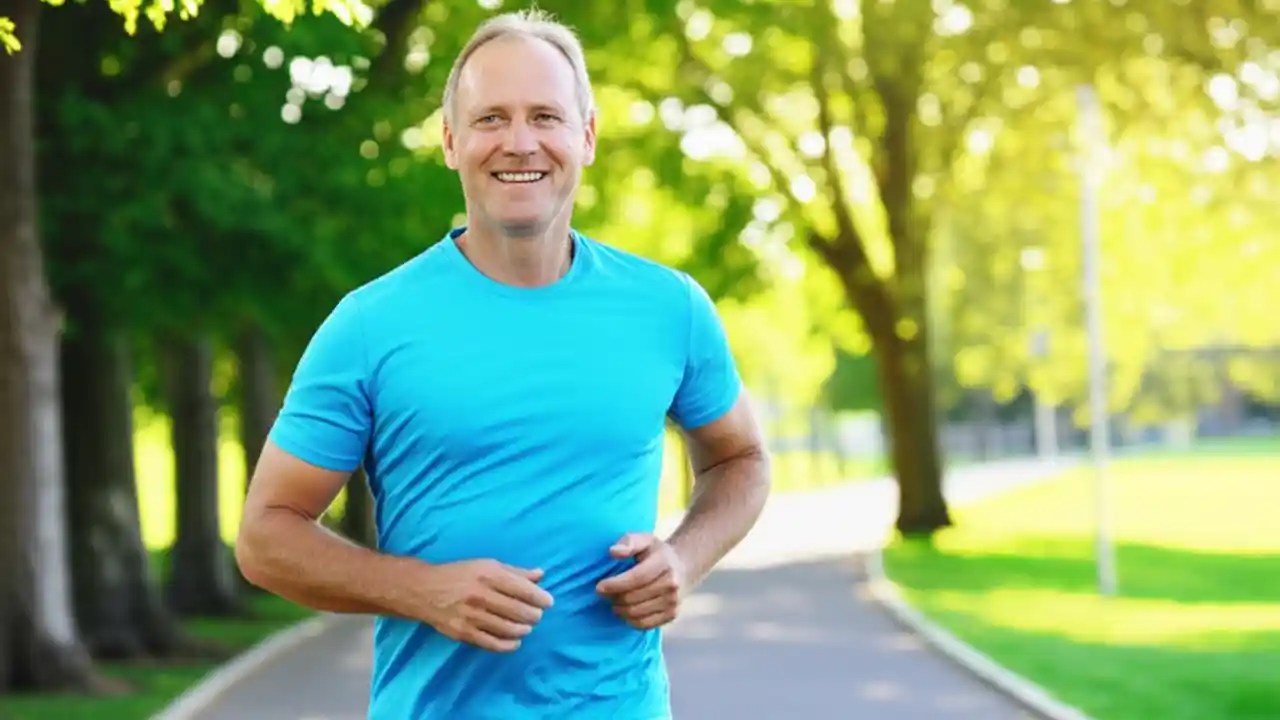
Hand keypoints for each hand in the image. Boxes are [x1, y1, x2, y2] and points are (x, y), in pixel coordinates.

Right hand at [415, 559, 553, 652]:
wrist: (423, 590)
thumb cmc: (459, 574)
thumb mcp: (486, 565)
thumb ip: (515, 572)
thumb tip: (541, 575)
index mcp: (488, 574)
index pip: (523, 589)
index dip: (540, 598)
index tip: (548, 602)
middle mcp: (480, 595)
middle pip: (519, 611)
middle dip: (534, 615)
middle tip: (536, 616)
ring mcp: (471, 616)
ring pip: (508, 629)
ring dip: (523, 630)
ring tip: (526, 627)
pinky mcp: (463, 633)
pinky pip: (493, 644)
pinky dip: (509, 645)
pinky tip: (515, 641)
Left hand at [595, 533, 685, 629]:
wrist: (681, 568)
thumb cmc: (655, 553)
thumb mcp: (644, 540)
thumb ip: (629, 542)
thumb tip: (613, 551)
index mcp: (664, 563)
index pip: (637, 578)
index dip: (616, 584)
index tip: (599, 586)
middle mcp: (672, 584)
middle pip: (634, 598)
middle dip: (613, 597)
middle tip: (603, 594)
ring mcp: (673, 601)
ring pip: (637, 613)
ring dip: (619, 609)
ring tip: (613, 601)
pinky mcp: (672, 615)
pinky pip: (644, 624)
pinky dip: (630, 620)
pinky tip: (624, 611)